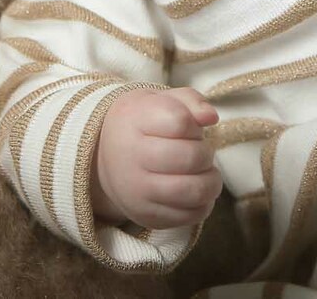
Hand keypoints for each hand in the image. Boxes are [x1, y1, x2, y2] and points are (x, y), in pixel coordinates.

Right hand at [90, 86, 222, 228]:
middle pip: (191, 157)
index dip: (195, 124)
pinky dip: (204, 203)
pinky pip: (192, 216)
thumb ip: (191, 101)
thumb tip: (210, 117)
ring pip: (195, 191)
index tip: (188, 128)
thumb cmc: (144, 123)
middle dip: (205, 153)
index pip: (181, 122)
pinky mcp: (147, 217)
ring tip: (203, 172)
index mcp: (134, 120)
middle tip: (199, 151)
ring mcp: (137, 191)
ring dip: (211, 180)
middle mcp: (131, 157)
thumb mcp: (162, 100)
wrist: (105, 155)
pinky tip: (195, 189)